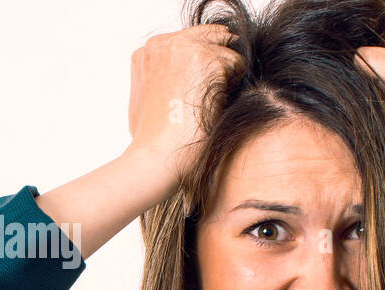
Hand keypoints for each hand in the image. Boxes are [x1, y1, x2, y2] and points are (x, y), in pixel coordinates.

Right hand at [126, 24, 243, 193]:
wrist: (157, 157)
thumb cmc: (152, 140)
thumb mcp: (146, 100)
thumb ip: (162, 77)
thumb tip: (184, 77)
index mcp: (146, 52)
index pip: (189, 40)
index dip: (205, 59)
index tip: (208, 82)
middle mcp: (163, 44)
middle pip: (210, 37)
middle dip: (220, 61)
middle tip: (222, 88)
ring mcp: (184, 48)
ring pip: (225, 50)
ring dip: (228, 75)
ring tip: (216, 104)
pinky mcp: (207, 59)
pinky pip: (238, 64)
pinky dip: (236, 85)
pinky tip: (221, 107)